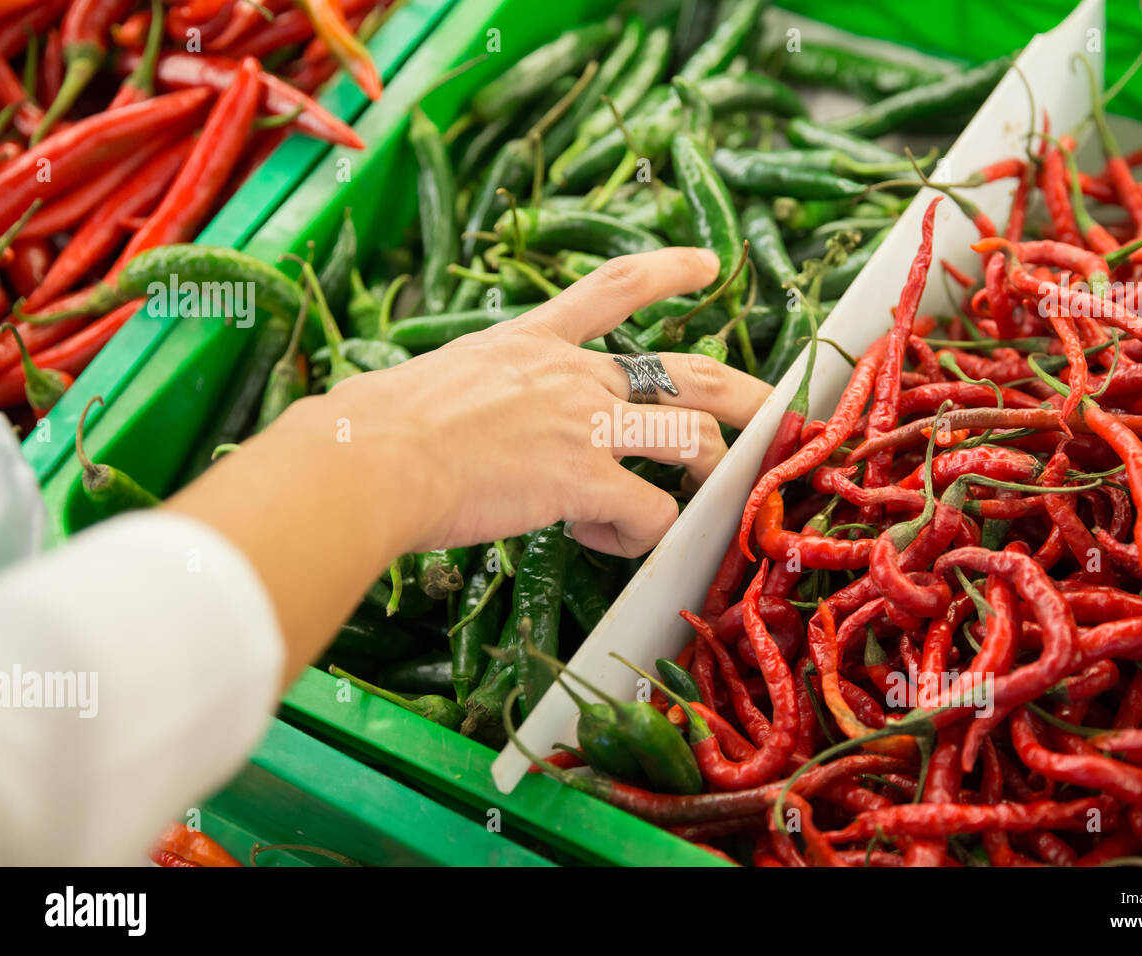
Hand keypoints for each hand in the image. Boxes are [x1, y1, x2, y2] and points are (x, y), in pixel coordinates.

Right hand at [167, 247, 772, 683]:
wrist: (368, 457)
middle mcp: (572, 376)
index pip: (612, 289)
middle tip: (773, 406)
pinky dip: (635, 536)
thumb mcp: (432, 385)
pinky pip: (649, 513)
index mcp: (531, 344)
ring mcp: (586, 425)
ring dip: (707, 472)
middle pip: (686, 371)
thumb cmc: (371, 427)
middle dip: (741, 392)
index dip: (667, 273)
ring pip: (690, 440)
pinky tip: (600, 541)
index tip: (709, 263)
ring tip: (702, 497)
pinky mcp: (586, 479)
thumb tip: (447, 427)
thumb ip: (470, 398)